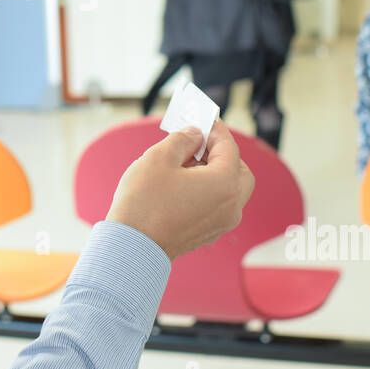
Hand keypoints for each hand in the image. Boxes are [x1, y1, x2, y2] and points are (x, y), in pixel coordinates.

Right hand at [106, 118, 253, 261]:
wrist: (131, 247)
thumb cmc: (144, 202)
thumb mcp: (160, 157)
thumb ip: (183, 139)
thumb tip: (194, 135)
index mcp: (224, 183)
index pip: (229, 147)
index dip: (215, 130)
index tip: (202, 120)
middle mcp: (231, 206)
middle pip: (239, 171)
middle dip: (222, 153)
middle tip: (198, 142)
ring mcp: (221, 223)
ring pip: (230, 190)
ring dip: (214, 172)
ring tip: (185, 163)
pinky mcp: (208, 234)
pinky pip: (218, 205)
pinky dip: (208, 190)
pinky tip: (182, 184)